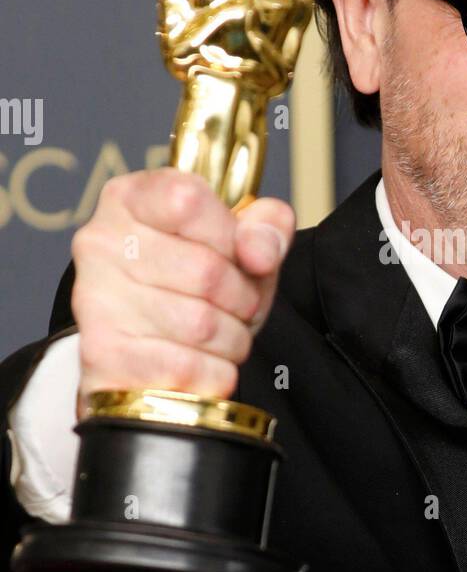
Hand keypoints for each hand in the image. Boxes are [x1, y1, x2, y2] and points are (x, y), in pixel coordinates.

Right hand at [70, 169, 294, 419]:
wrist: (148, 350)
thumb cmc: (195, 285)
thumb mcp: (239, 244)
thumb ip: (266, 227)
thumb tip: (259, 252)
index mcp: (131, 198)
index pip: (189, 200)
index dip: (230, 236)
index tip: (237, 254)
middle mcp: (101, 241)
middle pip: (206, 271)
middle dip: (243, 299)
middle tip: (237, 307)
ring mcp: (95, 298)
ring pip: (201, 326)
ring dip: (233, 340)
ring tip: (221, 336)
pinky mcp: (102, 355)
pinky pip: (187, 368)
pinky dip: (213, 373)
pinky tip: (203, 364)